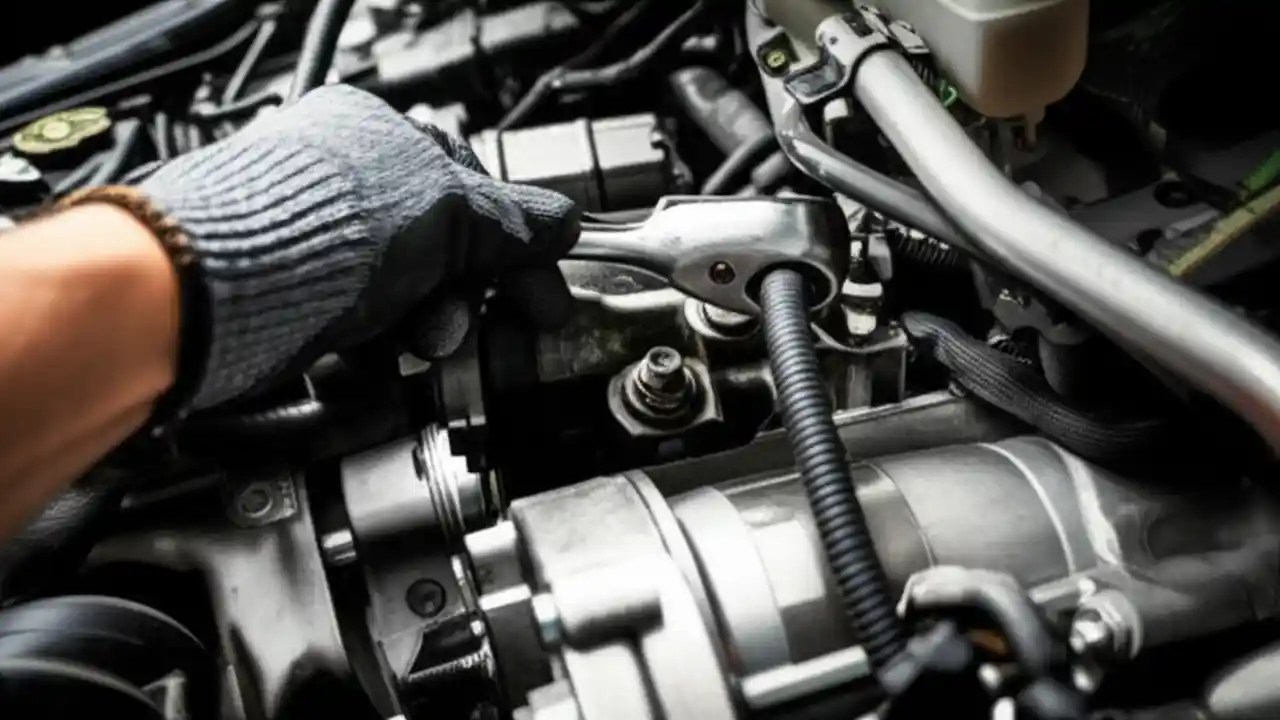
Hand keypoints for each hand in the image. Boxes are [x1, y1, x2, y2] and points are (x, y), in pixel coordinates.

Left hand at [138, 85, 579, 409]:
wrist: (226, 295)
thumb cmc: (321, 231)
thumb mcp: (450, 214)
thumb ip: (514, 223)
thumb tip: (561, 225)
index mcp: (381, 137)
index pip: (475, 195)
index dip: (517, 251)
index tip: (542, 295)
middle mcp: (346, 186)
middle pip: (443, 255)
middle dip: (465, 299)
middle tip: (475, 328)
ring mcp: (318, 245)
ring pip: (405, 300)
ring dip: (427, 331)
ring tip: (418, 348)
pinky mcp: (293, 301)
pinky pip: (362, 332)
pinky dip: (379, 352)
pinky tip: (379, 360)